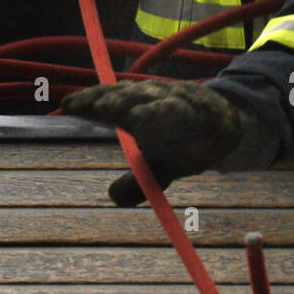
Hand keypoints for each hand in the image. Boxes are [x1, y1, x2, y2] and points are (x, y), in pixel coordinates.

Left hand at [61, 79, 242, 205]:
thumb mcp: (158, 170)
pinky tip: (142, 117)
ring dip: (126, 101)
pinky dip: (161, 111)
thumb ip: (136, 184)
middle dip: (106, 99)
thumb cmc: (185, 145)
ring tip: (106, 107)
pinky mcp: (199, 108)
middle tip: (90, 106)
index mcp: (138, 113)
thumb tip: (113, 198)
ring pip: (148, 98)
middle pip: (124, 96)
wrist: (227, 129)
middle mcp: (154, 102)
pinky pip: (179, 109)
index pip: (109, 102)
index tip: (67, 105)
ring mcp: (176, 101)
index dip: (88, 102)